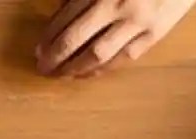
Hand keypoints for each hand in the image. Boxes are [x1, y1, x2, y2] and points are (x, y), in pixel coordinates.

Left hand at [36, 0, 195, 77]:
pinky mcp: (156, 33)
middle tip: (44, 69)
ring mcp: (138, 22)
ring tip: (63, 75)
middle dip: (57, 57)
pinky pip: (125, 57)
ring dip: (77, 68)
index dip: (50, 36)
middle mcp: (118, 5)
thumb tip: (62, 13)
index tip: (39, 50)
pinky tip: (91, 72)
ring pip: (99, 54)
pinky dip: (105, 68)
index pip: (67, 16)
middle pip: (77, 39)